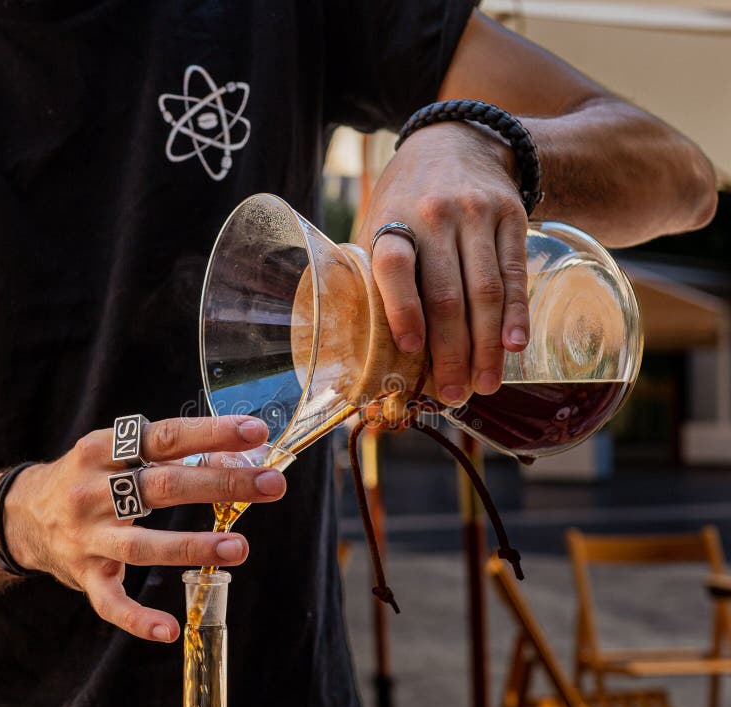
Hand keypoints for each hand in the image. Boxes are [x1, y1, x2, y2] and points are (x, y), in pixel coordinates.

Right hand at [3, 416, 284, 641]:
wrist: (22, 513)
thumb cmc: (92, 476)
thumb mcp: (121, 452)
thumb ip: (175, 454)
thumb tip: (241, 455)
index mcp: (105, 448)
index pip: (166, 437)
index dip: (211, 434)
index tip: (255, 432)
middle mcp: (92, 489)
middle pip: (163, 486)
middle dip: (222, 484)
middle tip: (272, 485)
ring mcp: (86, 536)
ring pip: (143, 545)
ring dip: (193, 547)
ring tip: (241, 547)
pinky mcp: (83, 575)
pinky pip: (110, 602)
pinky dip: (138, 618)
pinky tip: (170, 629)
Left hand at [359, 122, 529, 403]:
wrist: (458, 140)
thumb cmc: (407, 198)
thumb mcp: (379, 220)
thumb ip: (373, 272)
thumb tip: (360, 347)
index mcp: (393, 219)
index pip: (394, 267)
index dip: (401, 310)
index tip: (410, 351)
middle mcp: (435, 215)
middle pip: (446, 295)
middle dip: (451, 352)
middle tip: (454, 394)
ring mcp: (478, 214)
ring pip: (484, 291)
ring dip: (486, 346)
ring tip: (485, 384)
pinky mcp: (512, 215)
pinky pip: (515, 274)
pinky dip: (515, 314)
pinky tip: (514, 347)